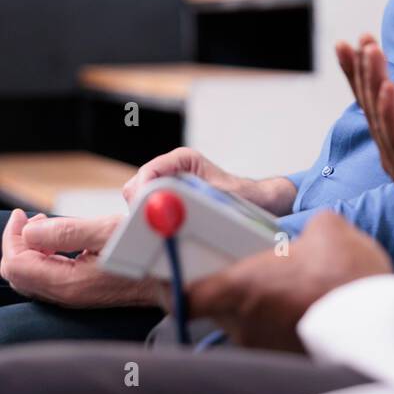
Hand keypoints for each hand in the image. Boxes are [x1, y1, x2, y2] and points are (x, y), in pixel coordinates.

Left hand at [0, 209, 158, 307]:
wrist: (175, 274)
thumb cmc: (148, 250)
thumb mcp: (109, 232)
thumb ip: (66, 232)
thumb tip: (30, 230)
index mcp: (68, 282)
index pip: (16, 264)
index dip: (12, 236)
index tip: (22, 213)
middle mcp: (66, 295)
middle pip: (17, 273)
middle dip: (16, 242)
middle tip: (28, 218)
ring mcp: (74, 296)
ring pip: (30, 276)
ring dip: (29, 248)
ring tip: (42, 225)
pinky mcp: (82, 292)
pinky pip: (46, 277)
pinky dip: (42, 256)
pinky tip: (57, 241)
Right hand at [123, 148, 295, 216]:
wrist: (254, 202)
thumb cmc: (241, 196)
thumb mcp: (220, 197)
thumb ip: (196, 200)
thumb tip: (172, 209)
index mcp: (183, 160)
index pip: (150, 171)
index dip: (143, 191)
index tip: (145, 213)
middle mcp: (171, 170)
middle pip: (138, 187)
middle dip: (141, 207)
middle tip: (151, 228)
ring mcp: (166, 186)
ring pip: (139, 201)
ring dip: (146, 217)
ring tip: (163, 232)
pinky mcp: (166, 202)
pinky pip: (148, 212)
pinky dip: (152, 223)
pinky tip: (165, 233)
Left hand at [187, 211, 392, 350]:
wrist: (379, 329)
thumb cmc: (346, 279)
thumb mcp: (329, 230)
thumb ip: (308, 228)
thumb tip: (312, 233)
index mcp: (240, 288)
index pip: (185, 296)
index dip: (178, 283)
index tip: (181, 270)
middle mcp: (243, 326)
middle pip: (219, 309)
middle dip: (235, 292)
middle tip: (258, 273)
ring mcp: (264, 351)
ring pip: (250, 326)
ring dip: (265, 310)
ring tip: (297, 292)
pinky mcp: (288, 367)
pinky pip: (276, 341)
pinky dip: (287, 327)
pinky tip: (312, 312)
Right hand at [335, 36, 393, 258]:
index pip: (379, 99)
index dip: (367, 70)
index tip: (362, 40)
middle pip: (372, 105)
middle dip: (362, 71)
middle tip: (358, 39)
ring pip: (380, 118)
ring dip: (373, 82)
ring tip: (369, 51)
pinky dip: (390, 113)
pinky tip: (386, 87)